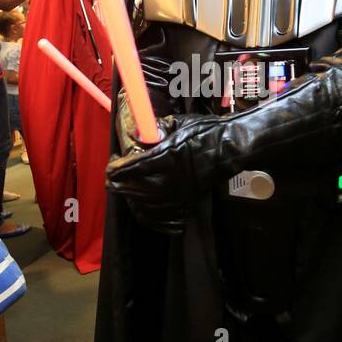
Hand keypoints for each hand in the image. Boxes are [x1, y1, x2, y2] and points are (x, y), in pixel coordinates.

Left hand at [106, 111, 199, 234]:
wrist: (230, 149)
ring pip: (145, 206)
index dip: (116, 170)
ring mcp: (181, 194)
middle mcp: (174, 179)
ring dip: (130, 199)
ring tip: (125, 190)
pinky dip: (147, 216)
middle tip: (112, 179)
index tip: (111, 167)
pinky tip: (141, 208)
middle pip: (135, 190)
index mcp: (170, 156)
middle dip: (119, 185)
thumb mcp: (178, 123)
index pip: (134, 168)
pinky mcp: (187, 203)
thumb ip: (153, 130)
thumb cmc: (205, 132)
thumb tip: (134, 136)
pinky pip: (160, 218)